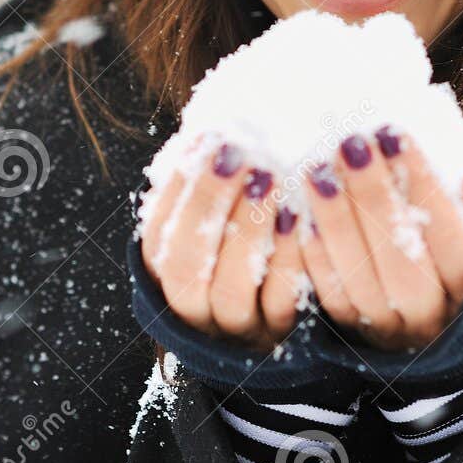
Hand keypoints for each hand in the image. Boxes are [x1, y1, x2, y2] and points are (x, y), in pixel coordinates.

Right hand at [138, 135, 307, 352]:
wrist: (275, 307)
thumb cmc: (237, 239)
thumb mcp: (212, 213)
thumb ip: (204, 181)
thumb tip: (212, 129)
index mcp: (164, 268)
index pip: (160, 232)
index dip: (183, 188)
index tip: (210, 141)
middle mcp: (191, 305)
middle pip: (188, 264)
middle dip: (210, 205)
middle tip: (240, 155)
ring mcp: (234, 326)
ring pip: (231, 289)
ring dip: (250, 231)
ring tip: (272, 179)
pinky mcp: (279, 333)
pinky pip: (282, 301)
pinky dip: (291, 257)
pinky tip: (302, 215)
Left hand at [296, 124, 462, 351]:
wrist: (423, 322)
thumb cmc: (452, 255)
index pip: (450, 234)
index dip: (422, 184)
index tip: (394, 134)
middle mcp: (430, 312)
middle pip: (402, 256)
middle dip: (374, 195)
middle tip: (350, 143)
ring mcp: (387, 325)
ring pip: (360, 275)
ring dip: (336, 219)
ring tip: (318, 170)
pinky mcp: (350, 329)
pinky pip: (330, 294)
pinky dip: (316, 253)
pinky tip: (302, 215)